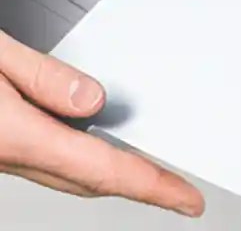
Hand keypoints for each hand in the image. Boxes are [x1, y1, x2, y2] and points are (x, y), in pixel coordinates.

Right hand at [0, 32, 202, 215]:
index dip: (152, 187)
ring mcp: (1, 154)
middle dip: (140, 185)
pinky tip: (93, 144)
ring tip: (148, 169)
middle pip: (89, 180)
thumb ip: (41, 75)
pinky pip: (48, 161)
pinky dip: (82, 159)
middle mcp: (8, 154)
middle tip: (179, 191)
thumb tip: (92, 97)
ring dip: (111, 172)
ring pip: (68, 174)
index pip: (102, 169)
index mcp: (14, 136)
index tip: (188, 199)